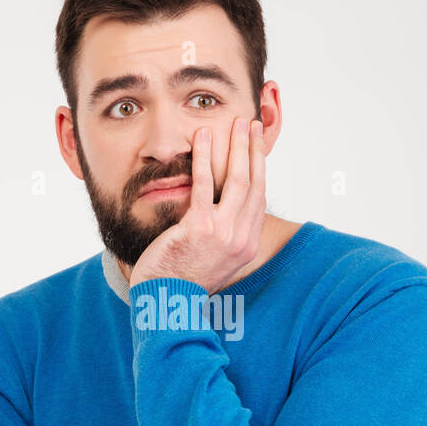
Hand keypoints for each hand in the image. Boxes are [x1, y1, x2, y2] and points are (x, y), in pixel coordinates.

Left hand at [127, 116, 266, 293]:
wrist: (168, 302)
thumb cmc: (183, 280)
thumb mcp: (215, 260)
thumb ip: (224, 236)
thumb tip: (224, 213)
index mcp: (247, 245)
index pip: (258, 197)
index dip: (258, 168)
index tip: (255, 146)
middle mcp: (241, 238)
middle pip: (253, 183)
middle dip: (253, 150)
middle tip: (249, 124)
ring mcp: (223, 233)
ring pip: (236, 180)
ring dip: (236, 147)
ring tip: (234, 123)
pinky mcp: (200, 228)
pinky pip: (204, 185)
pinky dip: (204, 158)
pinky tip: (203, 138)